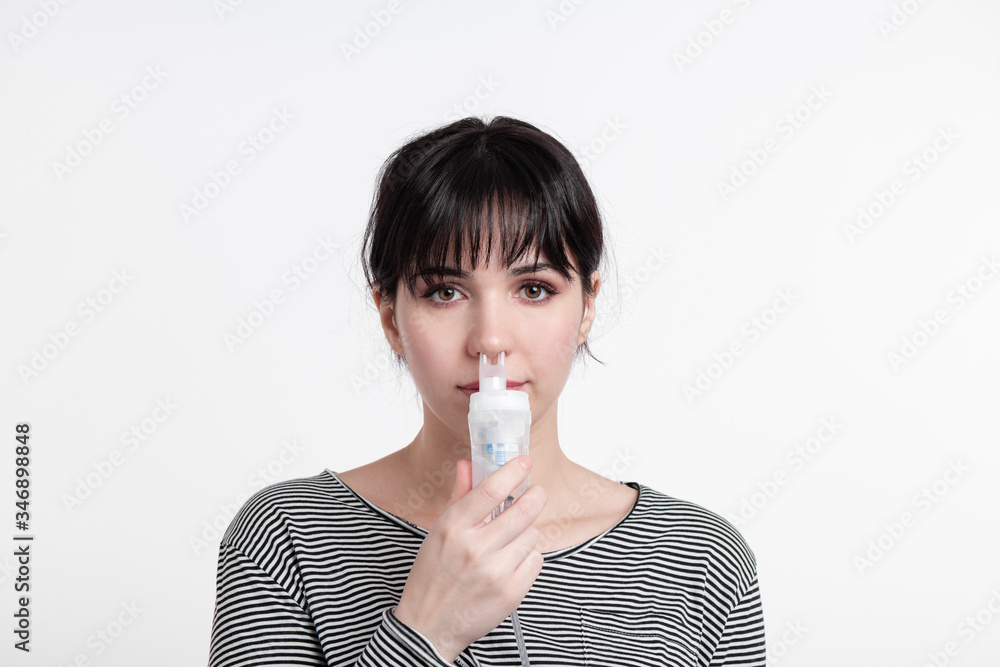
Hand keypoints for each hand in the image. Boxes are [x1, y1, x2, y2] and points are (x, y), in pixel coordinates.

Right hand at [393, 456, 545, 661]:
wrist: (430, 626)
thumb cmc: (432, 574)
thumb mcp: (438, 532)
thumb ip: (458, 496)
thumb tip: (468, 464)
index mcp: (453, 528)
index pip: (491, 490)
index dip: (512, 471)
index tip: (524, 461)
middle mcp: (475, 548)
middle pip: (522, 510)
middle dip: (535, 496)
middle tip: (535, 493)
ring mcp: (495, 571)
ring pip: (532, 534)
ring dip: (526, 531)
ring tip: (510, 539)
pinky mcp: (511, 592)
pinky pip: (536, 560)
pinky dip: (528, 556)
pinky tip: (511, 561)